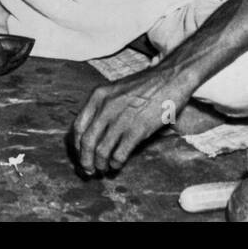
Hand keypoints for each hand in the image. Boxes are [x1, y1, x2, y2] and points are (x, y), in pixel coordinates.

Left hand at [71, 66, 193, 174]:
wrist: (170, 77)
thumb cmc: (145, 85)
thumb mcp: (116, 90)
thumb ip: (103, 106)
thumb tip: (92, 132)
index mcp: (98, 96)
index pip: (78, 126)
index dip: (77, 145)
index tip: (81, 154)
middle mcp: (106, 107)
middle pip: (87, 142)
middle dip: (85, 160)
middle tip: (89, 170)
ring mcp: (121, 119)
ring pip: (101, 151)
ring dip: (100, 165)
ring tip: (104, 169)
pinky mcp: (138, 129)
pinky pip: (119, 154)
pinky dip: (116, 163)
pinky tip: (118, 164)